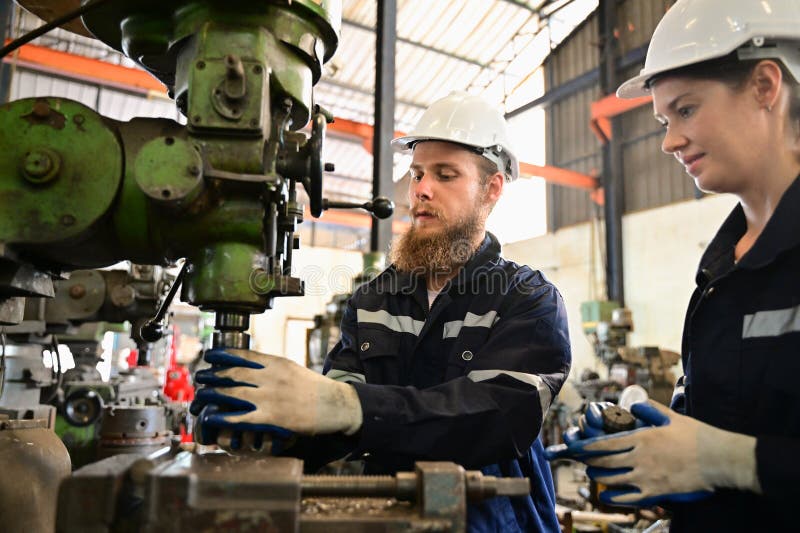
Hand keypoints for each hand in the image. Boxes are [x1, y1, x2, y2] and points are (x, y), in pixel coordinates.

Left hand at [191, 349, 362, 437]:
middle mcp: (271, 377)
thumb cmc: (316, 389)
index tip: (209, 355)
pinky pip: (242, 417)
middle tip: (200, 377)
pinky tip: (212, 418)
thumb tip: (252, 367)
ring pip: (233, 393)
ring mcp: (271, 397)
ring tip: (200, 396)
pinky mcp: (273, 417)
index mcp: (277, 363)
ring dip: (213, 395)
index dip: (222, 355)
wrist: (337, 405)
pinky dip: (224, 418)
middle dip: (212, 375)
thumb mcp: (294, 370)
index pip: (244, 355)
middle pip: (233, 373)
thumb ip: (273, 368)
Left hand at [550, 400, 759, 506]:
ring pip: (612, 480)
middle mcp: (640, 458)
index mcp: (641, 438)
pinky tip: (606, 496)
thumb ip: (649, 410)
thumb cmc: (697, 436)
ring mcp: (647, 477)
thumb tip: (632, 405)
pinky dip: (614, 498)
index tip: (574, 447)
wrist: (719, 460)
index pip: (605, 443)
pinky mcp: (656, 493)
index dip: (586, 446)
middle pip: (604, 462)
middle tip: (581, 460)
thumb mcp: (671, 417)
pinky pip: (629, 499)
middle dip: (589, 461)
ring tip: (593, 473)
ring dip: (599, 477)